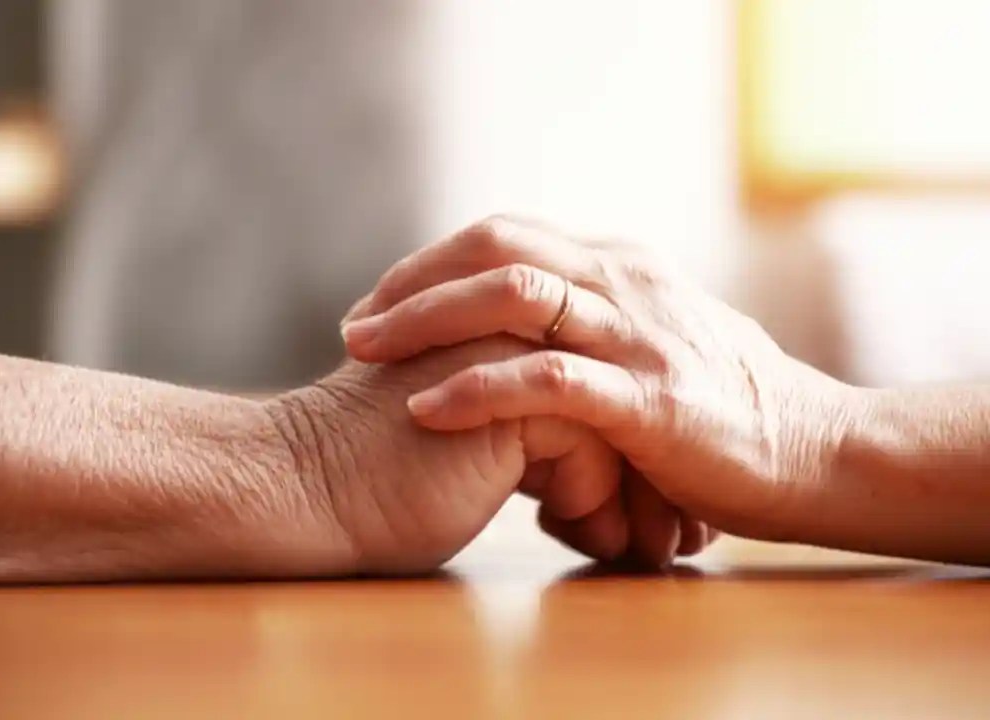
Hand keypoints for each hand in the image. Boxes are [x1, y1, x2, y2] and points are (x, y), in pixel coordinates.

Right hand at [265, 336, 634, 573]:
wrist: (311, 489)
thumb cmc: (382, 481)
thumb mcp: (469, 441)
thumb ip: (518, 425)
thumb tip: (583, 470)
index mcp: (512, 332)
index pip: (607, 384)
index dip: (637, 450)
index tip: (656, 508)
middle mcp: (521, 329)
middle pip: (626, 400)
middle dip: (658, 475)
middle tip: (678, 536)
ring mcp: (520, 351)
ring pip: (622, 426)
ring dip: (644, 496)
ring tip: (656, 550)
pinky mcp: (518, 391)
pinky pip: (594, 450)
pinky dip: (602, 506)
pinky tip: (599, 544)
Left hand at [340, 216, 861, 542]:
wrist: (816, 451)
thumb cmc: (733, 407)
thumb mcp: (663, 339)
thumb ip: (604, 322)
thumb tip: (537, 332)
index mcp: (625, 265)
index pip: (510, 235)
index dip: (435, 264)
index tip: (383, 304)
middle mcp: (627, 282)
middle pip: (497, 246)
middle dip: (415, 281)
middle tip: (359, 326)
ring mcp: (638, 336)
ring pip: (512, 296)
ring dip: (426, 320)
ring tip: (368, 354)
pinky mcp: (647, 399)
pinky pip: (545, 380)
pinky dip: (474, 390)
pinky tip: (424, 411)